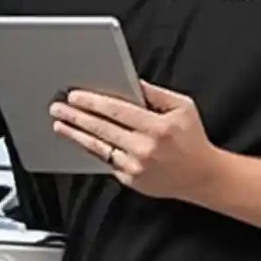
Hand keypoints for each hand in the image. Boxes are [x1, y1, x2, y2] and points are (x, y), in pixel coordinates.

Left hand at [49, 80, 221, 200]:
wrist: (202, 177)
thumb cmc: (192, 138)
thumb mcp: (182, 107)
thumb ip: (155, 93)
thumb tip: (131, 81)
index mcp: (157, 127)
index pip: (116, 110)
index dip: (92, 102)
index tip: (74, 95)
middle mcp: (144, 148)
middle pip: (101, 128)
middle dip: (75, 116)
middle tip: (57, 108)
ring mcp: (136, 167)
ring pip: (98, 147)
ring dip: (76, 134)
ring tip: (60, 125)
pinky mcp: (131, 180)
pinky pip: (106, 161)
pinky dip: (91, 149)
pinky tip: (80, 140)